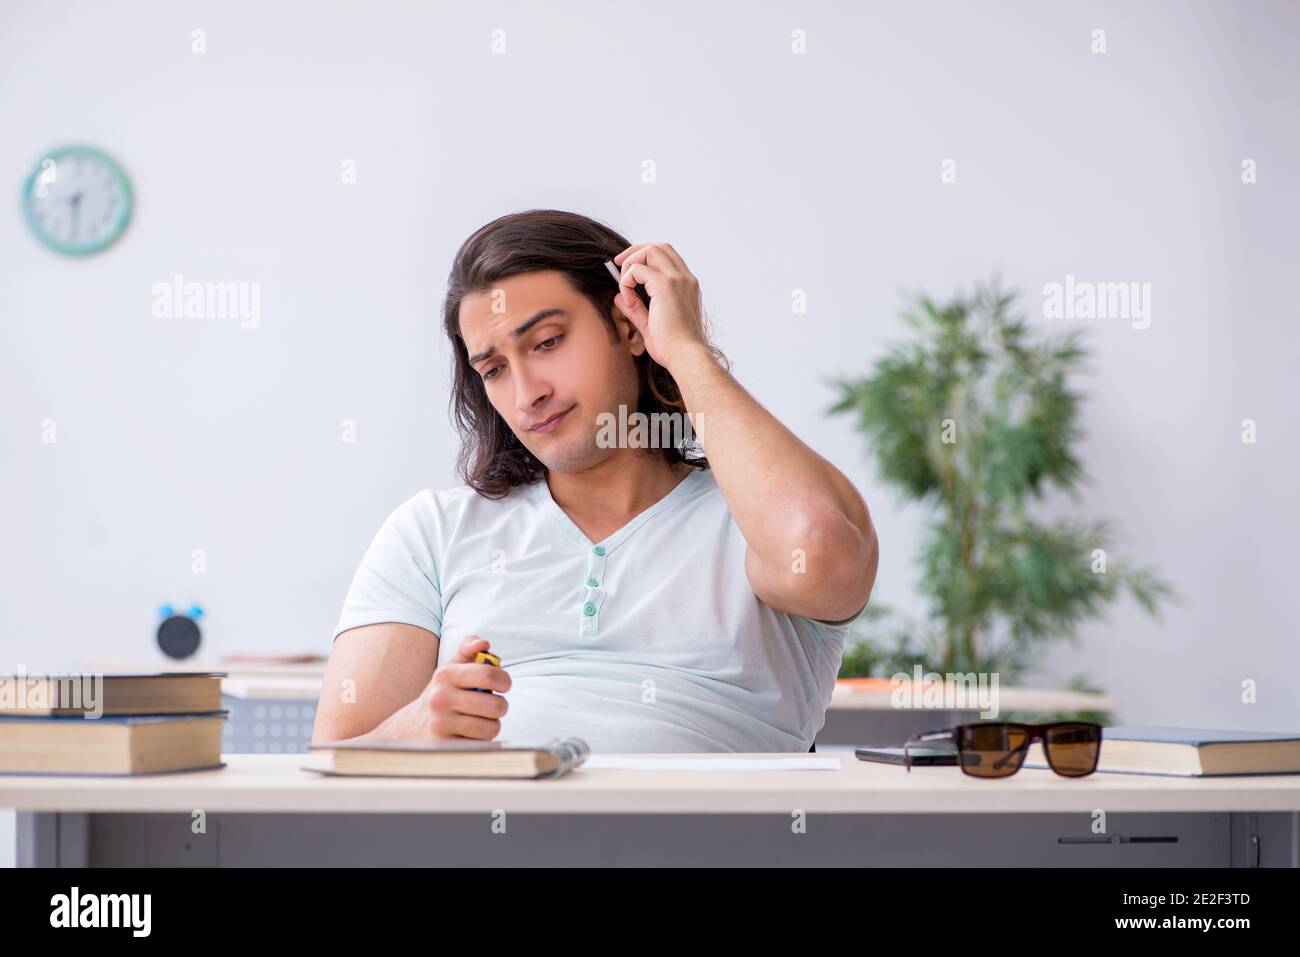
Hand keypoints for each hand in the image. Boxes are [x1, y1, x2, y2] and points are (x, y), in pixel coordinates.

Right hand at [382, 634, 509, 739]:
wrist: (412, 725)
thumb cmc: (443, 692)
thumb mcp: (451, 668)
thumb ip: (468, 649)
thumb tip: (483, 643)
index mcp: (445, 675)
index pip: (488, 675)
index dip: (504, 680)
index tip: (504, 685)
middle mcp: (441, 698)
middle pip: (496, 705)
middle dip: (500, 706)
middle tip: (491, 705)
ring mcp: (441, 724)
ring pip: (491, 728)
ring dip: (491, 725)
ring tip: (480, 720)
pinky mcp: (445, 746)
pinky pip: (481, 744)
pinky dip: (481, 740)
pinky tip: (469, 733)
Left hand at [612, 242, 708, 370]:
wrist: (686, 357)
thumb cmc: (673, 348)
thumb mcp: (650, 325)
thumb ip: (636, 310)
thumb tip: (619, 298)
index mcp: (687, 286)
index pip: (667, 257)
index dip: (645, 257)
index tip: (628, 269)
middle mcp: (685, 278)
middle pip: (659, 246)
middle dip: (635, 251)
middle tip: (618, 264)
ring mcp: (677, 280)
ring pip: (650, 250)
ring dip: (631, 263)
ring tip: (624, 285)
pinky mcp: (666, 286)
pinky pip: (638, 269)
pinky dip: (627, 281)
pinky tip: (628, 300)